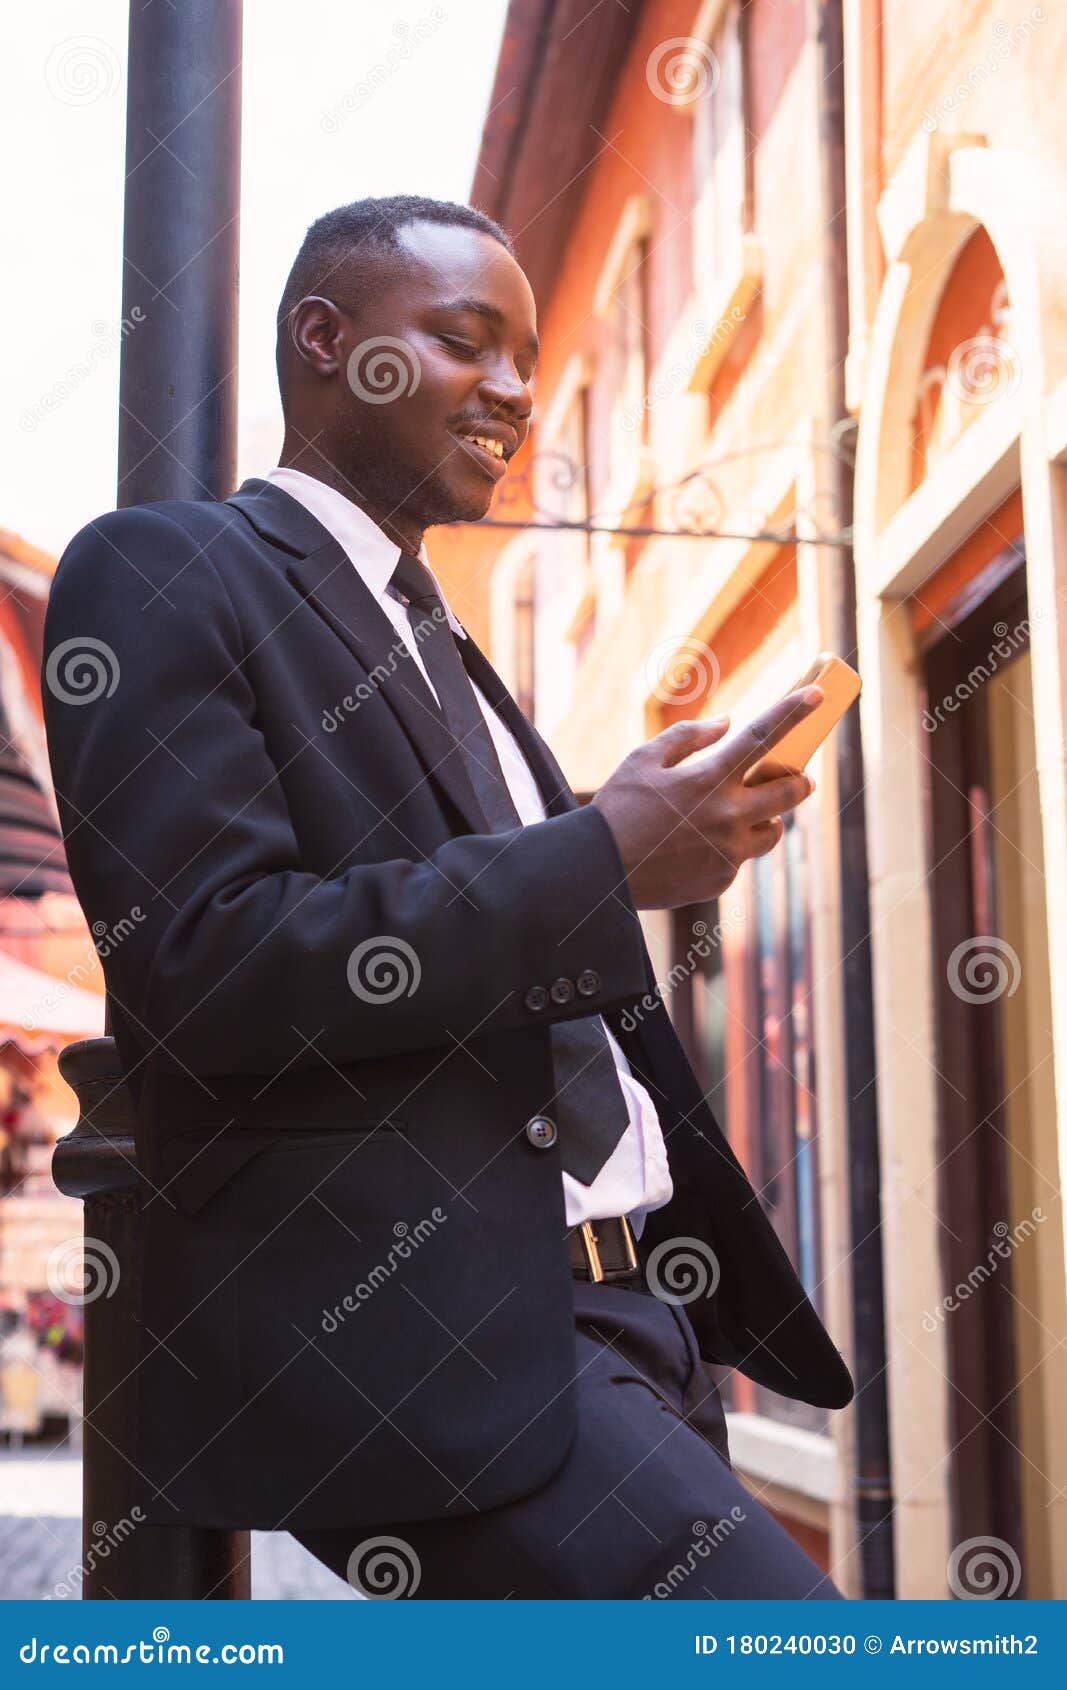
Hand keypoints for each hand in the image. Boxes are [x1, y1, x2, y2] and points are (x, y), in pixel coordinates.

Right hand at [591, 687, 822, 909]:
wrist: (599, 872)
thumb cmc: (618, 809)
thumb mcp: (642, 760)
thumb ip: (688, 737)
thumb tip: (727, 723)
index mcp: (710, 777)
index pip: (763, 736)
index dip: (793, 710)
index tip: (818, 694)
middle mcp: (729, 815)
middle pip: (791, 792)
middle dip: (801, 780)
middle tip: (799, 776)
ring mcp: (729, 851)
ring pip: (773, 831)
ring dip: (768, 817)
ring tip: (743, 813)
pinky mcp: (722, 879)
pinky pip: (740, 858)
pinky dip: (730, 847)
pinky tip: (699, 846)